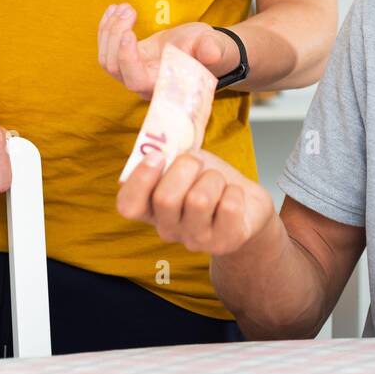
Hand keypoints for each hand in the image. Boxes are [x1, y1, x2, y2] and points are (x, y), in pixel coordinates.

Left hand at [98, 3, 237, 99]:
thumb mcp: (216, 46)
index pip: (135, 80)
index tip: (129, 33)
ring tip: (124, 7)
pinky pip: (109, 49)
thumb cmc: (216, 51)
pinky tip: (114, 10)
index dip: (127, 59)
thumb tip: (211, 53)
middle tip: (129, 9)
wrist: (211, 49)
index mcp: (164, 85)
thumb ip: (213, 50)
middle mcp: (145, 84)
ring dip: (109, 30)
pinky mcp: (131, 59)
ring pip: (107, 58)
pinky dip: (107, 28)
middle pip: (114, 67)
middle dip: (115, 35)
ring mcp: (135, 72)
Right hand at [115, 148, 276, 256]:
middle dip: (186, 167)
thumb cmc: (208, 182)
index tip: (158, 157)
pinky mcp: (225, 242)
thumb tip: (165, 131)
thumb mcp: (185, 163)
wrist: (246, 204)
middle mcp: (169, 229)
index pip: (128, 205)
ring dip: (214, 178)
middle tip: (198, 165)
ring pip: (199, 200)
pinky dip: (235, 192)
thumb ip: (169, 154)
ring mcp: (196, 240)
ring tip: (218, 182)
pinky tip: (232, 197)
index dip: (140, 180)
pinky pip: (229, 207)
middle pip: (165, 199)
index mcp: (151, 209)